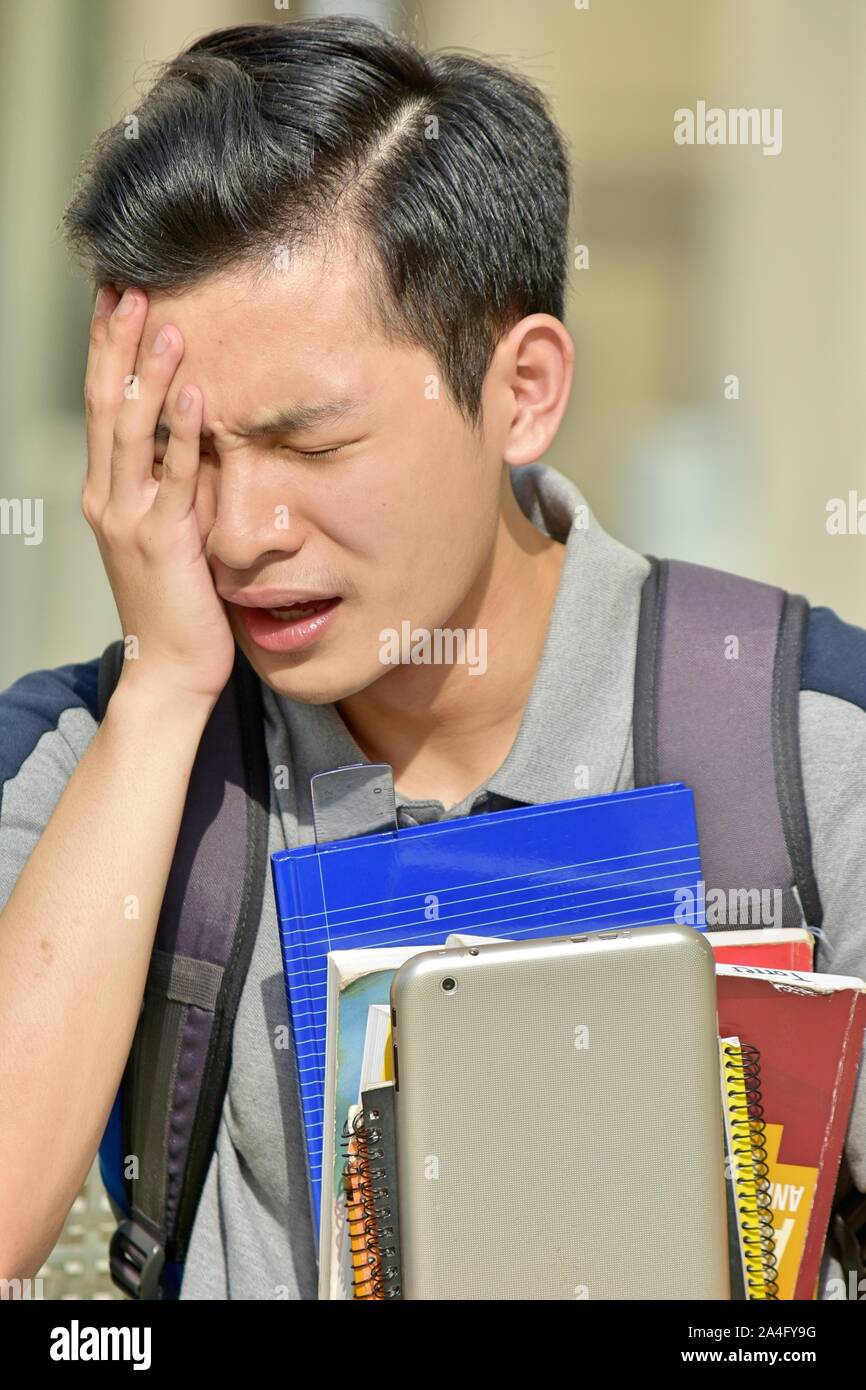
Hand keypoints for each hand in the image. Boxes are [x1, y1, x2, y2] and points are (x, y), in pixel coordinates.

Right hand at [81, 286, 235, 706]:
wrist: (170, 669)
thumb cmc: (178, 604)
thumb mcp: (171, 533)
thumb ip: (177, 487)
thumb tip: (201, 439)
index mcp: (107, 492)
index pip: (105, 407)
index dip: (108, 352)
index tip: (118, 302)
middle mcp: (108, 497)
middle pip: (108, 404)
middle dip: (117, 344)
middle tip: (131, 288)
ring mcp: (130, 518)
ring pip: (133, 430)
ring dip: (149, 373)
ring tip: (166, 324)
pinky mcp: (163, 540)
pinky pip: (172, 477)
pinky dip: (181, 432)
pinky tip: (192, 392)